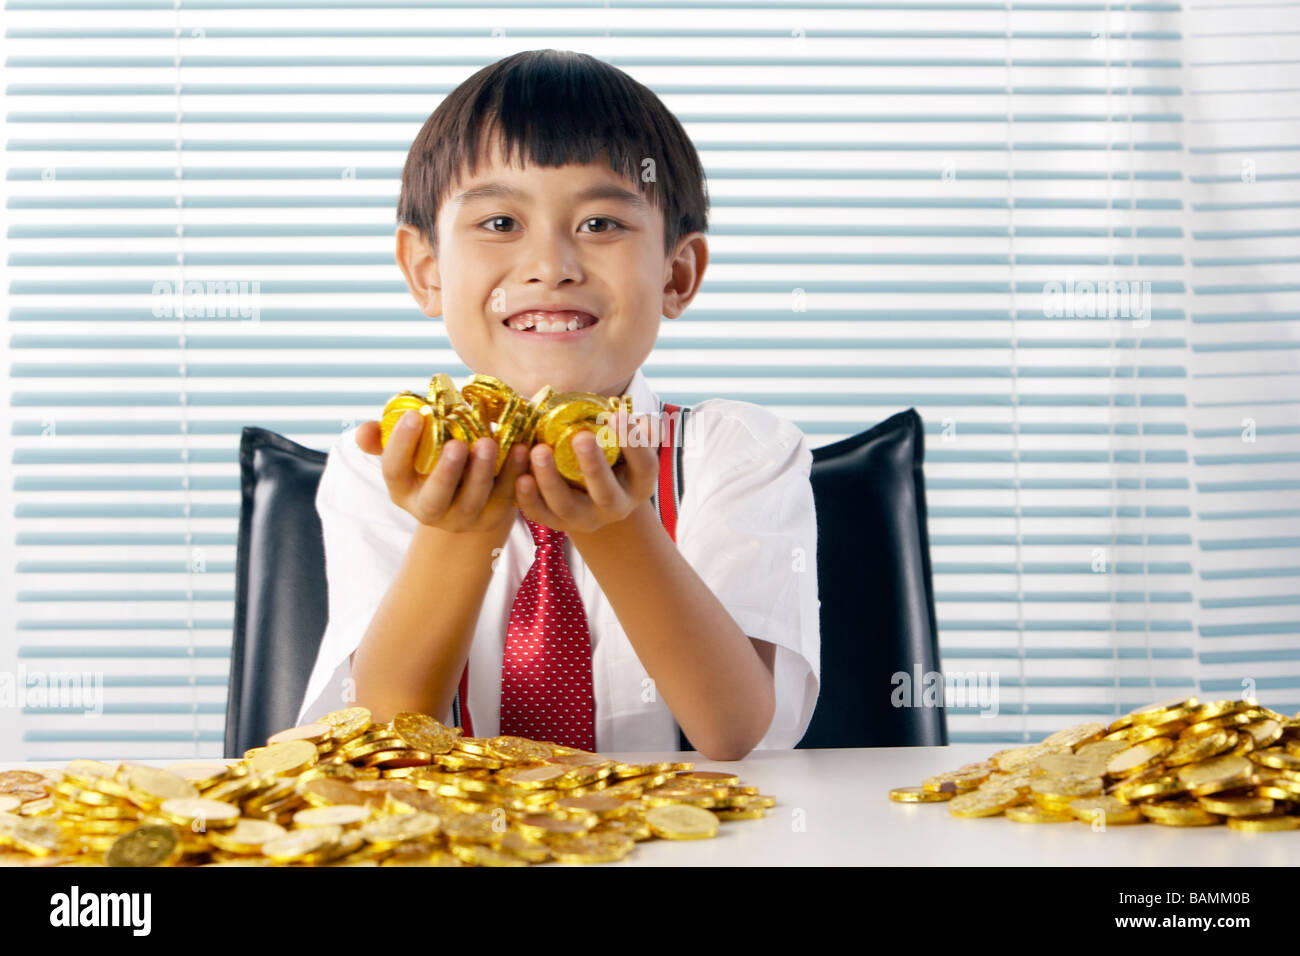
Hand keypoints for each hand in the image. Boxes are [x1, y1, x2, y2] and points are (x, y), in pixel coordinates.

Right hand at [355, 411, 528, 532]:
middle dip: (445, 473)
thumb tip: (365, 431)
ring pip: (472, 501)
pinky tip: (520, 449)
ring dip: (482, 473)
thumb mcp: (407, 448)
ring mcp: (462, 518)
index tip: (415, 415)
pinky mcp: (492, 517)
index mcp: (402, 489)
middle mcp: (429, 510)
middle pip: (435, 499)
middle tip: (457, 444)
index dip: (401, 445)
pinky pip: (505, 498)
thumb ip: (385, 436)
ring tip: (488, 443)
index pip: (394, 471)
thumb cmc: (431, 457)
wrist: (466, 491)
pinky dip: (513, 474)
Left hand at [515, 411, 659, 534]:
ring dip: (550, 480)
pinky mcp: (556, 522)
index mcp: (639, 485)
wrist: (590, 492)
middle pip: (606, 493)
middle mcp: (614, 507)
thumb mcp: (628, 443)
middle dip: (593, 466)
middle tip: (582, 436)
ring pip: (566, 506)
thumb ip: (635, 431)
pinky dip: (528, 497)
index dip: (635, 444)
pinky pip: (540, 514)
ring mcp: (584, 518)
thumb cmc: (612, 456)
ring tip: (539, 450)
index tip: (618, 415)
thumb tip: (638, 419)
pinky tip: (521, 476)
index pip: (645, 467)